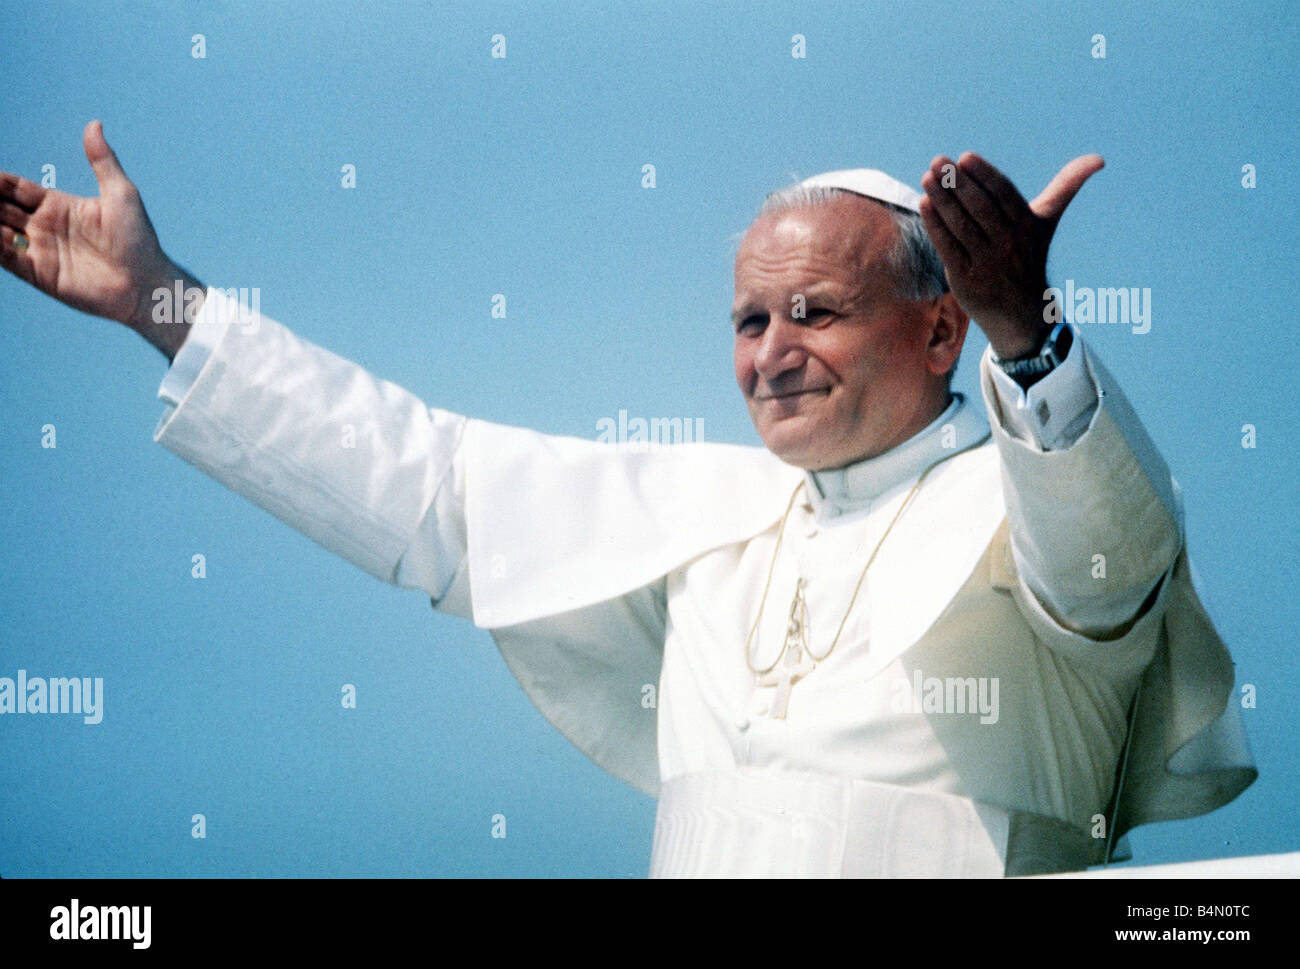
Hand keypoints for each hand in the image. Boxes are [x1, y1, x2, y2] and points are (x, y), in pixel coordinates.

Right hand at [0, 120, 191, 338]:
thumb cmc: (139, 240)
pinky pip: (6, 258)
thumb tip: (95, 124)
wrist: (145, 285)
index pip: (15, 188)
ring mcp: (41, 251)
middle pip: (0, 207)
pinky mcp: (40, 274)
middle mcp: (45, 227)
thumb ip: (102, 160)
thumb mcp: (121, 194)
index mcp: (59, 206)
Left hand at [918, 152, 1103, 358]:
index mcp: (1027, 226)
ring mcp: (986, 262)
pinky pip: (948, 247)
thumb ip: (1066, 187)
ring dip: (943, 200)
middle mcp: (1009, 244)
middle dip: (958, 183)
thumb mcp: (1047, 222)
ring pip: (961, 225)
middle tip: (939, 161)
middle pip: (980, 208)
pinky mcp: (966, 278)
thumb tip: (1099, 159)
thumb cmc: (1029, 256)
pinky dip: (935, 225)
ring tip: (927, 177)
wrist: (1022, 314)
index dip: (984, 175)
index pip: (1003, 195)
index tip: (965, 157)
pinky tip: (925, 203)